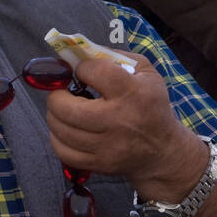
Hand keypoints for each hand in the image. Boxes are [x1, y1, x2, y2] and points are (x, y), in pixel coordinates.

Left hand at [46, 51, 207, 199]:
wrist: (162, 151)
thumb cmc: (151, 106)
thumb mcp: (147, 74)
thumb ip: (117, 58)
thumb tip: (82, 53)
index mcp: (132, 93)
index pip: (95, 72)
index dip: (82, 68)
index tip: (82, 71)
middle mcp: (118, 120)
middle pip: (67, 108)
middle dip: (56, 96)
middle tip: (61, 93)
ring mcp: (107, 146)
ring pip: (61, 130)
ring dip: (54, 116)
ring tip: (62, 110)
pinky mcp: (99, 163)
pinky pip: (63, 151)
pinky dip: (57, 138)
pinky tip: (64, 130)